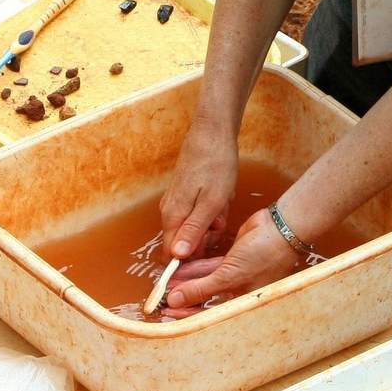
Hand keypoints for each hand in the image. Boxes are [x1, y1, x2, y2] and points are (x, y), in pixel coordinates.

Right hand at [160, 111, 237, 259]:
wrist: (212, 133)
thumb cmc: (216, 166)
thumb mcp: (212, 203)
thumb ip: (194, 230)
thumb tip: (177, 255)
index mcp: (173, 216)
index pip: (173, 253)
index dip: (193, 258)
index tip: (211, 247)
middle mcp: (168, 210)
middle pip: (185, 241)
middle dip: (206, 236)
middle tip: (221, 219)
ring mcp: (175, 201)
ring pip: (194, 225)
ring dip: (212, 221)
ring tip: (222, 203)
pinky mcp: (184, 193)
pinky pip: (198, 212)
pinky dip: (212, 209)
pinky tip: (221, 196)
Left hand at [165, 208, 299, 309]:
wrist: (281, 228)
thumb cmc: (263, 256)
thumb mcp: (229, 275)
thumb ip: (201, 288)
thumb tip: (175, 301)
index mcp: (242, 303)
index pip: (210, 314)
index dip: (187, 313)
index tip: (168, 311)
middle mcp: (239, 291)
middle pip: (206, 297)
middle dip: (185, 294)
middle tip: (162, 295)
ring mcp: (236, 273)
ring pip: (207, 280)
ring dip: (188, 279)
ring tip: (167, 279)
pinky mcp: (234, 258)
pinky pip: (211, 266)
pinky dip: (197, 267)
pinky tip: (181, 266)